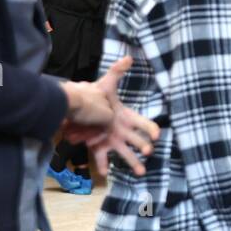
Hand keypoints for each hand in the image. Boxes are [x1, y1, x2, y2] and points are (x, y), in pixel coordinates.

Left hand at [61, 56, 159, 175]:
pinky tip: (105, 173)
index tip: (156, 135)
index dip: (150, 129)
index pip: (142, 123)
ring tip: (140, 172)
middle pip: (136, 140)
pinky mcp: (97, 146)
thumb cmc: (93, 96)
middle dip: (143, 146)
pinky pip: (101, 157)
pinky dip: (103, 165)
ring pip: (123, 153)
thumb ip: (117, 71)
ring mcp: (109, 140)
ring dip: (132, 162)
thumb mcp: (106, 84)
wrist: (73, 107)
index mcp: (125, 118)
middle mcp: (120, 131)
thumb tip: (128, 57)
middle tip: (148, 152)